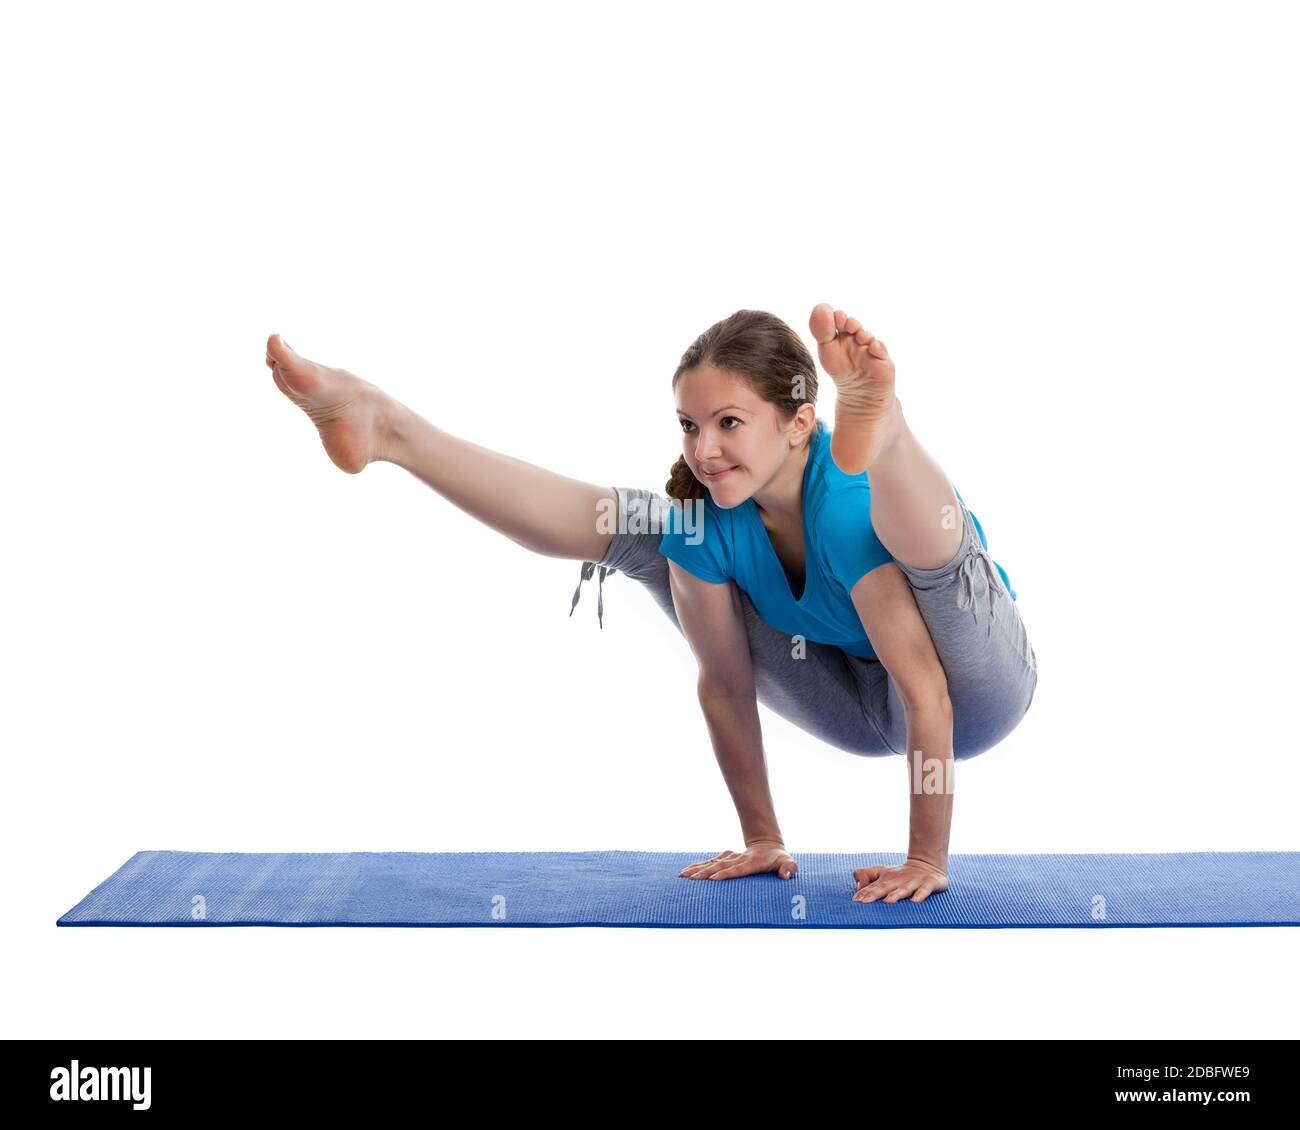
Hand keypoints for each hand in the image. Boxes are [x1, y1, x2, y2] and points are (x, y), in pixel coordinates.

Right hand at [679, 840, 796, 880]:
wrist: (768, 844)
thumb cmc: (779, 858)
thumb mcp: (788, 861)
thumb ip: (789, 868)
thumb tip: (785, 875)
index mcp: (753, 862)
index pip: (738, 869)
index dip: (726, 874)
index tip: (713, 879)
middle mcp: (739, 859)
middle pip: (720, 866)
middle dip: (705, 873)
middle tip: (691, 879)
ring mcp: (731, 858)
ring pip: (712, 863)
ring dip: (698, 869)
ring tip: (684, 875)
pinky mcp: (726, 859)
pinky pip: (710, 862)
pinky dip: (698, 866)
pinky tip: (687, 871)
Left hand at [852, 858, 947, 903]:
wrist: (927, 865)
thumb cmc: (901, 875)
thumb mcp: (883, 874)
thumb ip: (867, 877)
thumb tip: (857, 886)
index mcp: (887, 877)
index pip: (873, 886)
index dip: (864, 893)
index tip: (855, 900)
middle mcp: (899, 879)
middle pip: (885, 886)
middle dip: (875, 893)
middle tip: (864, 902)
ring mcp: (914, 881)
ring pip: (904, 889)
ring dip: (896, 895)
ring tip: (888, 901)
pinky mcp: (929, 883)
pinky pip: (925, 889)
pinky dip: (920, 894)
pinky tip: (915, 901)